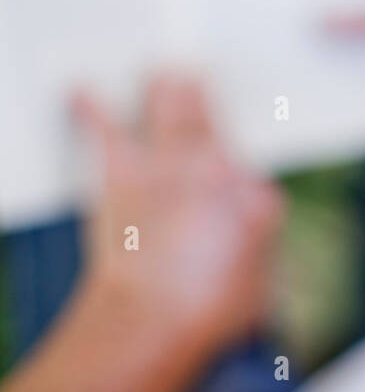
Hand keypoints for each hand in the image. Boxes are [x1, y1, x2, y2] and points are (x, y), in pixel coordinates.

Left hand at [72, 77, 283, 359]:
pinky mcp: (123, 171)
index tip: (231, 176)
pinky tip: (79, 89)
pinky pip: (107, 127)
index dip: (238, 183)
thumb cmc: (207, 319)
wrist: (154, 319)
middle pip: (212, 123)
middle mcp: (218, 170)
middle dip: (203, 100)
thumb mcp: (257, 297)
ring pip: (172, 109)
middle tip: (195, 79)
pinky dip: (91, 107)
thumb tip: (250, 257)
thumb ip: (258, 265)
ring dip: (165, 88)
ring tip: (161, 72)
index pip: (253, 182)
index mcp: (257, 204)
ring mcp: (170, 165)